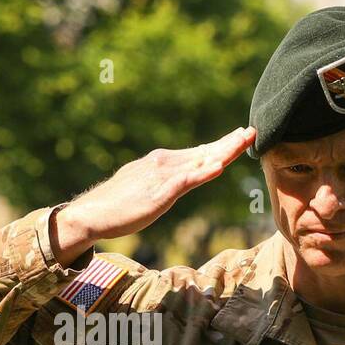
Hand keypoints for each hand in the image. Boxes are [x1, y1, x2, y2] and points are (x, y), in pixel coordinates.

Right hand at [50, 126, 256, 264]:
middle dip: (229, 142)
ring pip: (199, 162)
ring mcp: (161, 177)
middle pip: (203, 152)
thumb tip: (181, 178)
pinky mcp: (158, 194)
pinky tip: (218, 167)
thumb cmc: (116, 205)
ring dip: (222, 152)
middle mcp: (163, 163)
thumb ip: (164, 181)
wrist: (92, 214)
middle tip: (252, 131)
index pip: (198, 151)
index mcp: (161, 162)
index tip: (241, 136)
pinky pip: (185, 182)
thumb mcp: (145, 188)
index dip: (221, 144)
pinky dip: (202, 173)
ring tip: (243, 142)